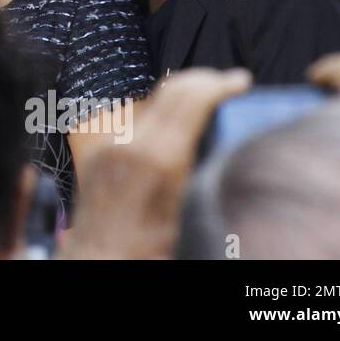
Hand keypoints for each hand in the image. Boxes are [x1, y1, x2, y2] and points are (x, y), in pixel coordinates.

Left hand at [59, 68, 251, 259]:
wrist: (100, 260)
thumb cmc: (151, 249)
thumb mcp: (192, 211)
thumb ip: (207, 171)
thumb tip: (231, 140)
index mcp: (159, 158)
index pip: (192, 98)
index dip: (221, 84)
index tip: (241, 81)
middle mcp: (130, 142)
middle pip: (172, 89)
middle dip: (204, 80)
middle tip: (228, 83)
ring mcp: (110, 142)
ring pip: (151, 100)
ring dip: (180, 93)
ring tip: (206, 98)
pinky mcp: (98, 149)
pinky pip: (134, 118)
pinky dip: (159, 111)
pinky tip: (175, 122)